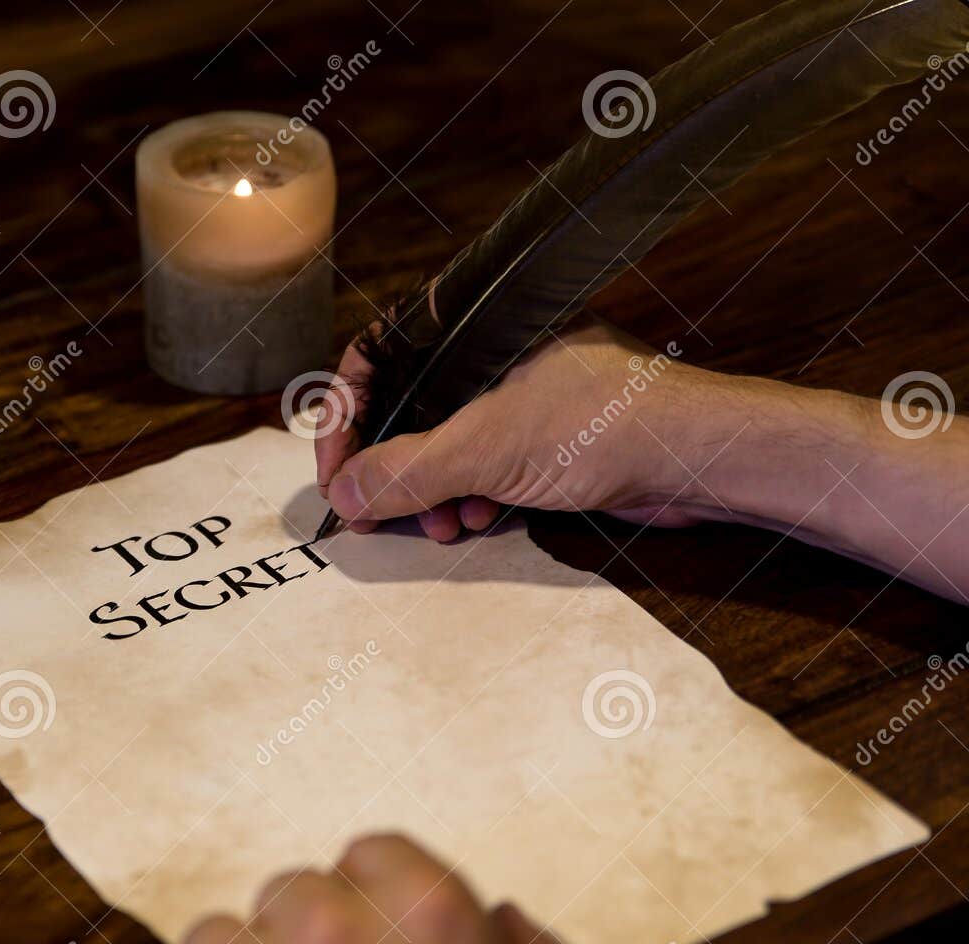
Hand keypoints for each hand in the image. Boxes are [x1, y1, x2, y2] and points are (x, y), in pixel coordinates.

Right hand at [314, 317, 735, 537]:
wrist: (694, 456)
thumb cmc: (604, 422)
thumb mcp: (484, 449)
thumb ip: (405, 471)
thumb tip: (344, 492)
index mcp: (472, 329)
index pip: (376, 360)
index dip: (344, 417)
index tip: (337, 474)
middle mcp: (491, 355)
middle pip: (406, 409)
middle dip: (389, 469)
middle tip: (374, 513)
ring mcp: (518, 396)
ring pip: (443, 444)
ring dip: (429, 492)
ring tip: (438, 526)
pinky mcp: (544, 436)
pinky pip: (482, 465)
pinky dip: (469, 495)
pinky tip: (476, 521)